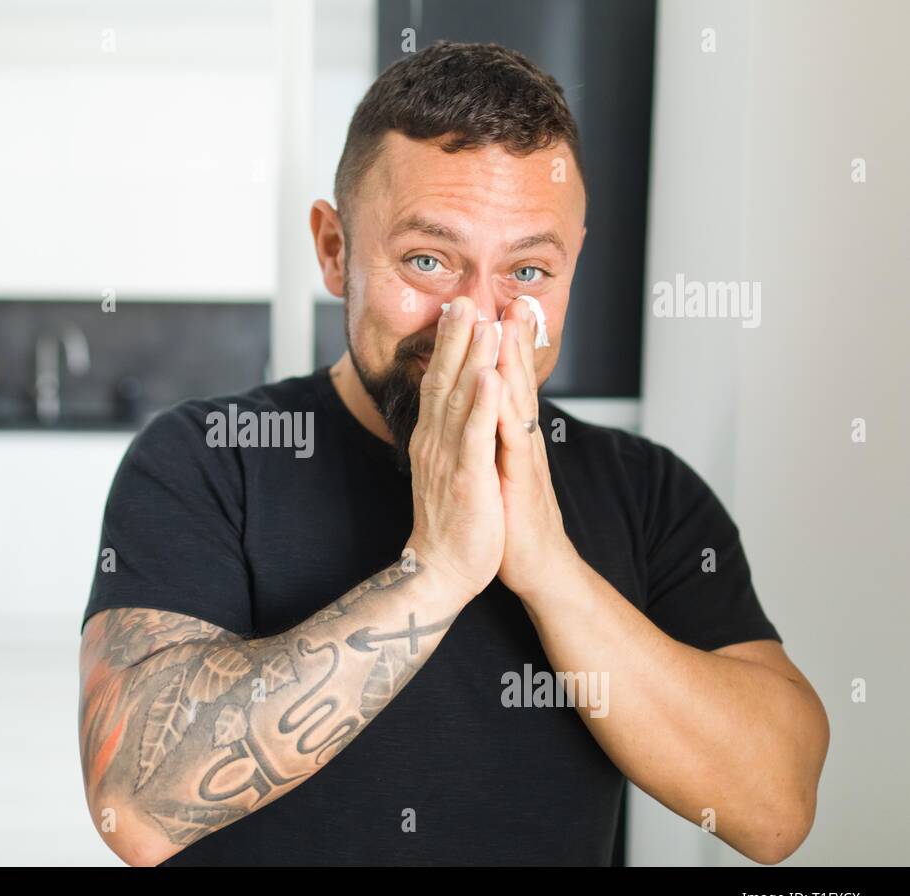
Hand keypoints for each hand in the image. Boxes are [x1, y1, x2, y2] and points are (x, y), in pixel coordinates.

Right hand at [405, 296, 505, 602]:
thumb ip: (449, 436)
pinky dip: (481, 403)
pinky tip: (488, 375)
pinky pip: (473, 435)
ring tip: (480, 321)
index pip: (439, 383)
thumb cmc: (453, 523)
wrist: (442, 571)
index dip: (449, 345)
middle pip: (443, 380)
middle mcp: (436, 442)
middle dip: (455, 338)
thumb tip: (454, 410)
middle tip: (462, 298)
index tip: (458, 310)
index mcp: (434, 439)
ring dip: (470, 357)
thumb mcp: (447, 470)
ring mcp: (449, 458)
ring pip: (458, 399)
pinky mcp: (466, 478)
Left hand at [491, 299, 577, 597]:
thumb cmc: (513, 519)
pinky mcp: (521, 478)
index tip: (497, 309)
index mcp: (510, 436)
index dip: (503, 347)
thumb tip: (488, 413)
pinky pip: (511, 437)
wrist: (535, 564)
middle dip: (514, 339)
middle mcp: (520, 440)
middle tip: (513, 298)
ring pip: (517, 401)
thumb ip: (496, 438)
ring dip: (512, 361)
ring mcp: (523, 457)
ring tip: (507, 323)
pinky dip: (504, 407)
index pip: (507, 383)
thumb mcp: (500, 469)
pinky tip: (498, 382)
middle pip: (517, 381)